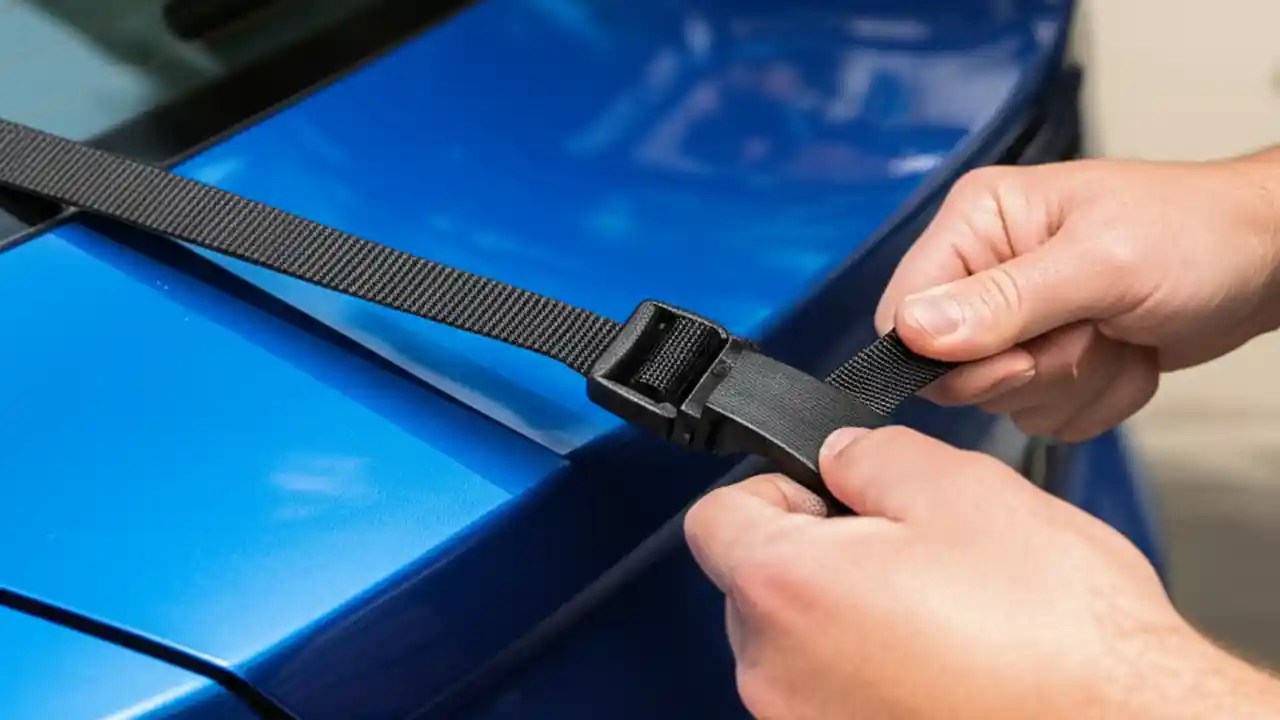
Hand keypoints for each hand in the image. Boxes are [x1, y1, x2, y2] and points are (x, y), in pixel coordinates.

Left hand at [685, 427, 1279, 718]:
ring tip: (941, 612)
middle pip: (757, 585)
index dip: (774, 487)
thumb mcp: (961, 489)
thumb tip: (836, 455)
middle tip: (906, 549)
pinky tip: (943, 663)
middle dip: (816, 553)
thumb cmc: (1059, 635)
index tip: (827, 492)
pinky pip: (832, 695)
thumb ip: (868, 454)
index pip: (715, 518)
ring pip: (798, 644)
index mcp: (786, 589)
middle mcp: (775, 673)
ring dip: (848, 616)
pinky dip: (870, 673)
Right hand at [876, 153, 1279, 439]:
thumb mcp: (1102, 263)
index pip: (904, 313)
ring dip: (1074, 384)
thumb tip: (915, 332)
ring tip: (1118, 333)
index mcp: (977, 223)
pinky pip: (1041, 414)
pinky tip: (1125, 352)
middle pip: (952, 369)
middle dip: (1035, 370)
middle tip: (1090, 332)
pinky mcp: (1046, 354)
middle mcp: (984, 269)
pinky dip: (1095, 399)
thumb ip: (1004, 302)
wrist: (1267, 260)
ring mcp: (1014, 317)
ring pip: (1002, 399)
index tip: (1023, 356)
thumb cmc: (1197, 233)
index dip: (953, 356)